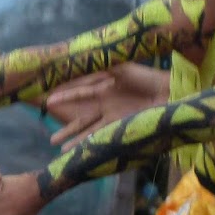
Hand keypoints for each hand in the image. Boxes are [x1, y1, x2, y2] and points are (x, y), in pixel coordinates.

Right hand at [44, 63, 169, 148]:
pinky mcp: (120, 127)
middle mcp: (104, 104)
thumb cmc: (144, 77)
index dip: (64, 96)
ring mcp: (112, 117)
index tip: (48, 100)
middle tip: (51, 138)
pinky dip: (89, 142)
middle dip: (66, 128)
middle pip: (80, 117)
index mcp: (103, 86)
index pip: (78, 91)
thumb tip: (79, 63)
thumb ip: (99, 67)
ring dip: (74, 140)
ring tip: (59, 148)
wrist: (166, 92)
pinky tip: (79, 151)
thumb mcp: (120, 67)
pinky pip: (100, 135)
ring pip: (88, 130)